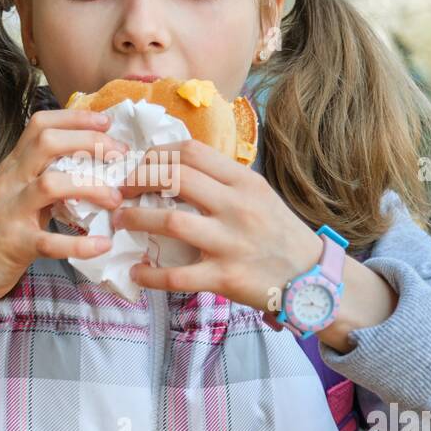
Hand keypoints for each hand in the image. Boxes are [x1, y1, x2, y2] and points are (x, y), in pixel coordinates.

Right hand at [0, 109, 129, 308]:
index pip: (40, 125)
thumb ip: (44, 175)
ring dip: (90, 187)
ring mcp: (10, 212)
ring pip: (50, 184)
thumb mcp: (15, 193)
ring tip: (115, 199)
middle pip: (47, 143)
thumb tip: (89, 163)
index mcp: (13, 167)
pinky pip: (50, 242)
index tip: (107, 122)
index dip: (76, 118)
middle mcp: (10, 182)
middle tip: (120, 155)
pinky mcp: (14, 245)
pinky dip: (79, 244)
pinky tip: (102, 245)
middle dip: (89, 142)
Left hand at [112, 139, 323, 313]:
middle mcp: (237, 207)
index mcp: (244, 182)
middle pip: (175, 177)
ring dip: (136, 219)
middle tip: (120, 189)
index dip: (156, 153)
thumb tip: (174, 168)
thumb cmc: (278, 233)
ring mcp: (231, 242)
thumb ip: (222, 181)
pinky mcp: (225, 277)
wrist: (310, 278)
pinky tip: (137, 271)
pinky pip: (177, 275)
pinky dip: (150, 274)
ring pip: (171, 222)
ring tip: (119, 221)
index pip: (191, 152)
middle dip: (138, 179)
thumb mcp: (257, 195)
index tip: (139, 163)